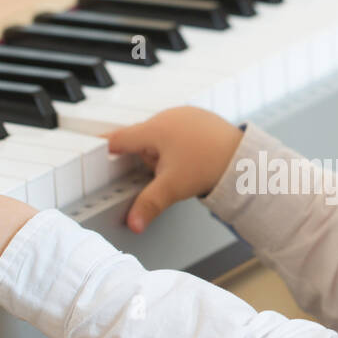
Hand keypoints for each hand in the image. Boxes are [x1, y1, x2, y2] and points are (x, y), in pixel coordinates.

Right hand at [104, 106, 243, 232]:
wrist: (243, 157)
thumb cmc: (209, 166)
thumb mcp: (172, 188)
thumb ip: (148, 205)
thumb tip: (133, 223)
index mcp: (154, 129)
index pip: (120, 138)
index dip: (105, 146)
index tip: (94, 148)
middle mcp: (168, 116)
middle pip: (142, 139)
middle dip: (146, 158)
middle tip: (160, 173)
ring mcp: (185, 114)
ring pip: (161, 136)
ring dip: (163, 152)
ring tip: (182, 166)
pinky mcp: (200, 117)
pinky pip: (180, 131)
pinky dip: (180, 145)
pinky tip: (193, 158)